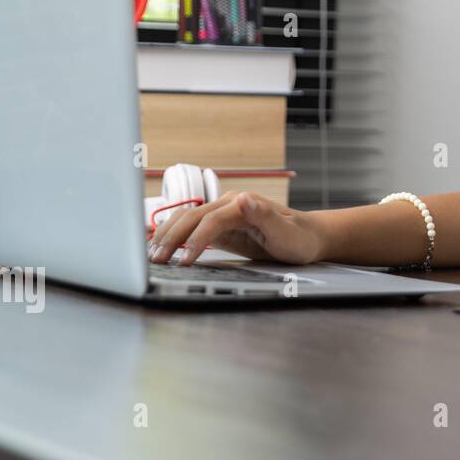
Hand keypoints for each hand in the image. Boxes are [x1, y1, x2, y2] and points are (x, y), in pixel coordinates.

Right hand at [148, 191, 325, 266]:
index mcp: (244, 204)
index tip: (185, 261)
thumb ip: (264, 216)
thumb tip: (243, 198)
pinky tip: (163, 249)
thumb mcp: (287, 233)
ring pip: (187, 220)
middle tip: (155, 261)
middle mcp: (230, 204)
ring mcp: (223, 214)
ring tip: (152, 256)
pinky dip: (175, 237)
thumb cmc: (300, 238)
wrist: (308, 237)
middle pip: (192, 217)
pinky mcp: (221, 227)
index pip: (211, 220)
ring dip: (168, 236)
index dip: (196, 240)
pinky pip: (193, 229)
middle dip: (172, 238)